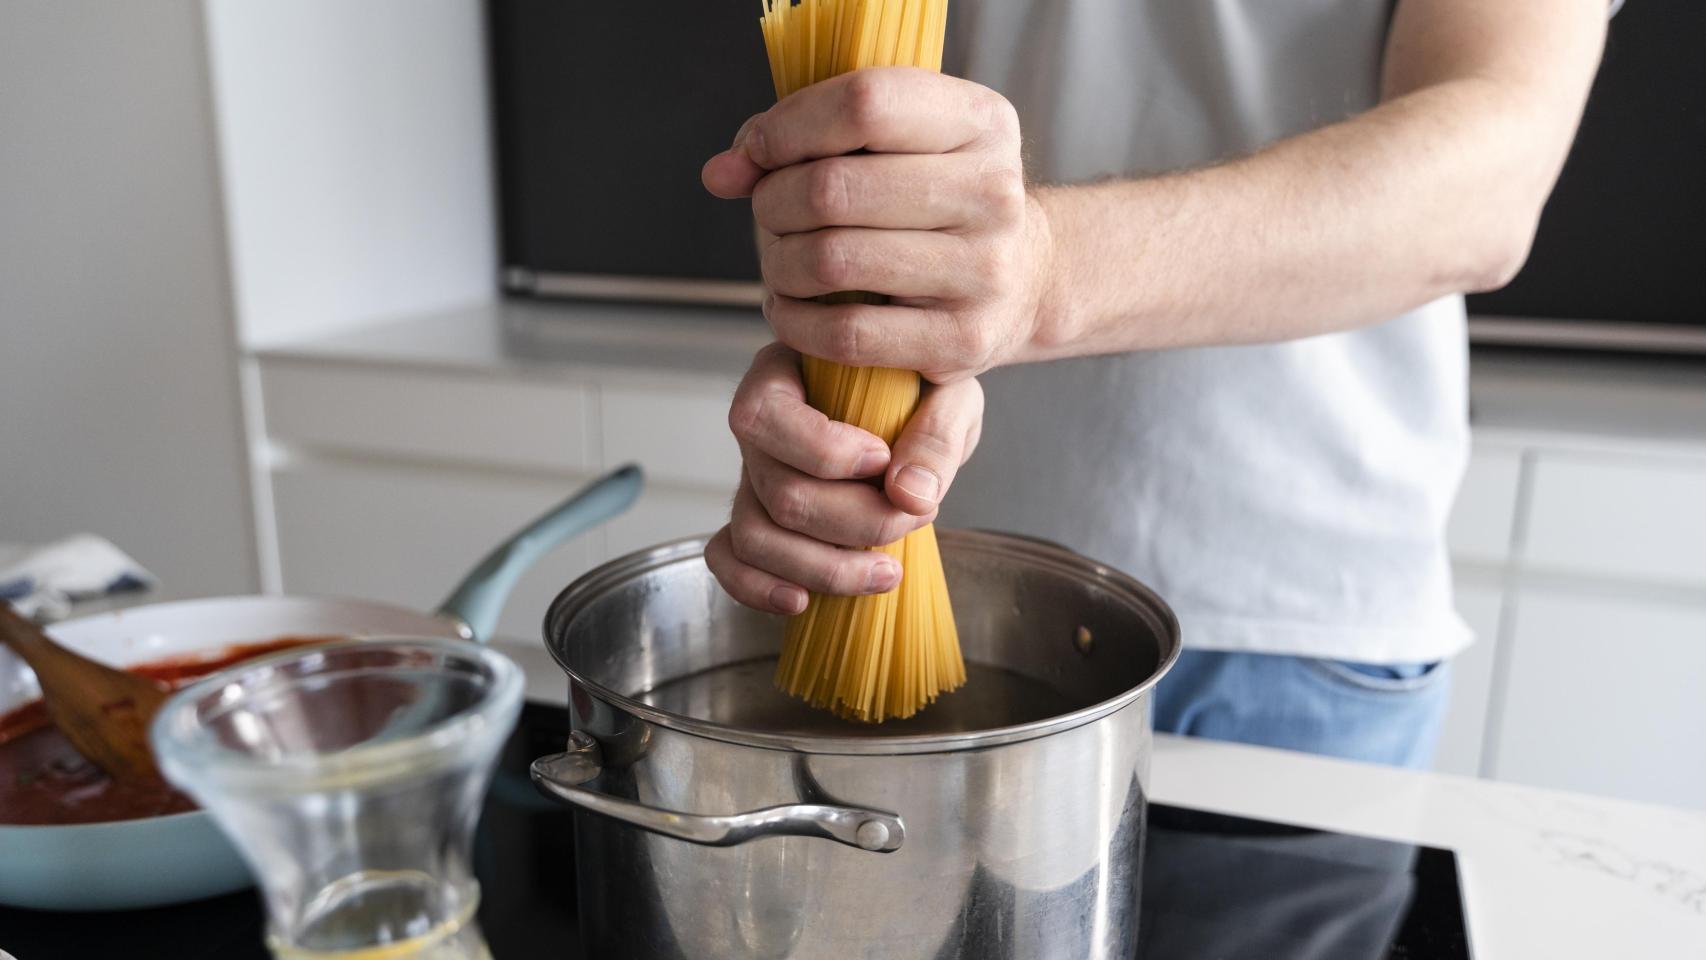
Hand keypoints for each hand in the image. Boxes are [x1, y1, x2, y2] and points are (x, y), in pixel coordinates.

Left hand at [702, 68, 1053, 383]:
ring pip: (832, 261)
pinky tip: (792, 308)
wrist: (1025, 278)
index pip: (864, 104)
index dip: (788, 127)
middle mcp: (994, 193)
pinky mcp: (963, 340)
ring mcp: (983, 271)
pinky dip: (796, 321)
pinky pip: (846, 334)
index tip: (759, 151)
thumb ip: (809, 138)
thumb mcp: (899, 144)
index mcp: (982, 122)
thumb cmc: (937, 201)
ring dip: (779, 263)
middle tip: (770, 214)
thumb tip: (724, 171)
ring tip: (781, 261)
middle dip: (773, 202)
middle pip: (834, 188)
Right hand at [704, 343, 983, 613]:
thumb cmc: (926, 391)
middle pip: (776, 490)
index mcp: (786, 372)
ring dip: (822, 567)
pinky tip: (802, 601)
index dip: (823, 450)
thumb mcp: (949, 393)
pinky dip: (758, 588)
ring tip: (886, 572)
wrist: (924, 414)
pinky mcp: (757, 519)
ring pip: (755, 535)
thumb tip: (910, 494)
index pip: (768, 414)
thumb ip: (936, 435)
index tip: (883, 459)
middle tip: (914, 517)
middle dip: (852, 521)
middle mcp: (761, 428)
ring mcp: (754, 477)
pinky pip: (730, 559)